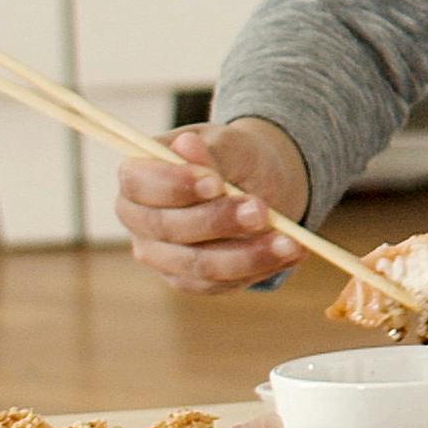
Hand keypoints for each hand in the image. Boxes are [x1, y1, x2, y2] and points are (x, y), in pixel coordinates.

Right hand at [116, 118, 310, 293]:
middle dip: (218, 221)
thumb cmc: (235, 157)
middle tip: (261, 211)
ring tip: (290, 241)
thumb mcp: (230, 143)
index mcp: (138, 177)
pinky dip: (259, 268)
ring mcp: (162, 256)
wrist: (259, 180)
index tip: (215, 183)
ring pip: (198, 265)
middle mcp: (141, 221)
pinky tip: (290, 253)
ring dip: (247, 255)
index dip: (174, 186)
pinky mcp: (189, 280)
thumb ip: (210, 151)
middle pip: (169, 229)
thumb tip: (186, 145)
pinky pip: (221, 283)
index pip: (139, 184)